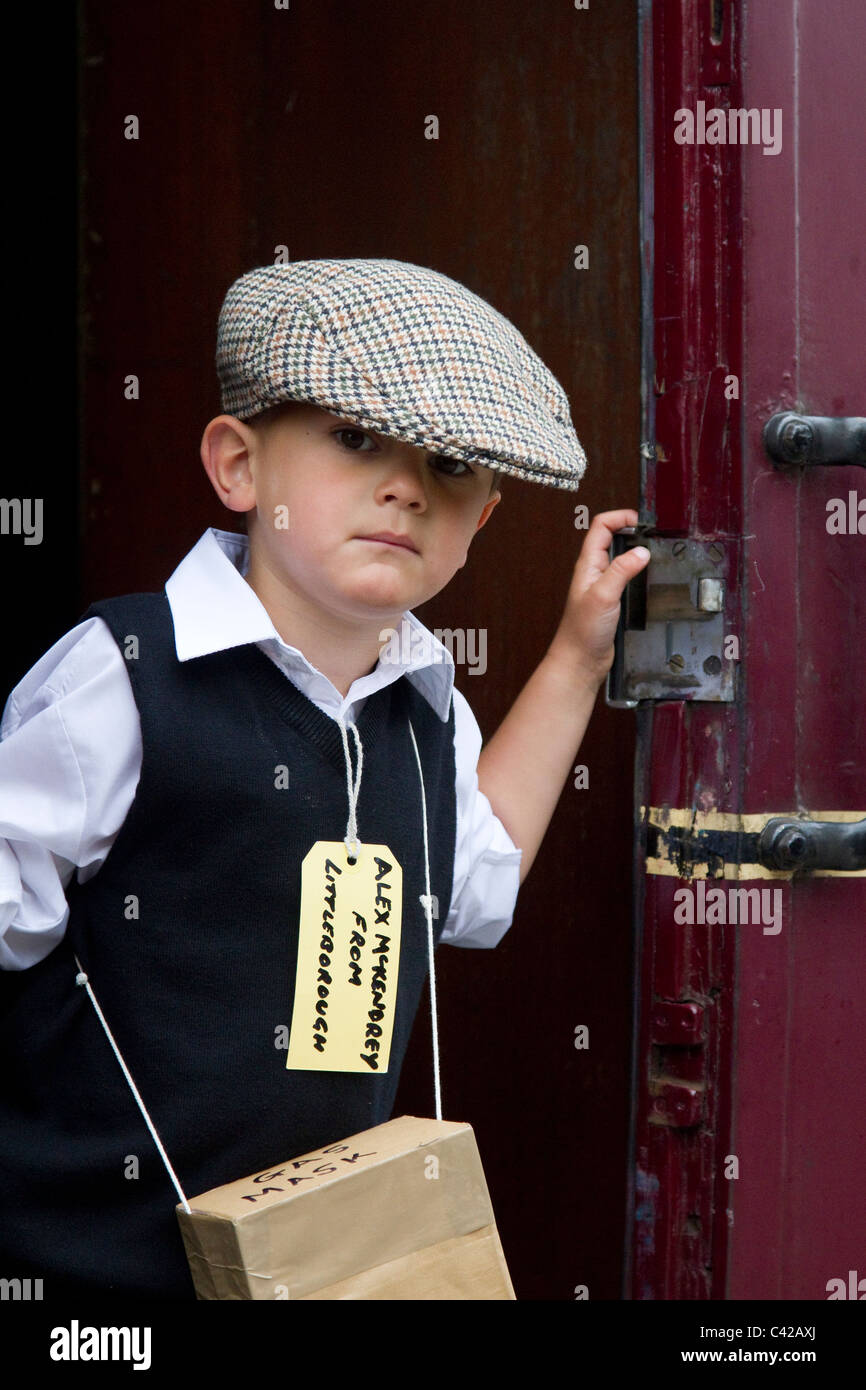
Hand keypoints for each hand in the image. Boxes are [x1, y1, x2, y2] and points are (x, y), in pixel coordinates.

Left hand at [547, 509, 649, 685]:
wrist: (580, 661)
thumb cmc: (582, 632)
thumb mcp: (603, 595)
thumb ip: (621, 571)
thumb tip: (641, 551)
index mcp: (588, 565)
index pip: (601, 527)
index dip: (620, 517)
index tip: (641, 520)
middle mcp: (594, 572)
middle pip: (611, 538)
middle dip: (631, 529)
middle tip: (652, 532)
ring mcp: (603, 585)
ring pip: (620, 557)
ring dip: (635, 550)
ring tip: (655, 550)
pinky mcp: (612, 600)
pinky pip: (626, 577)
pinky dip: (638, 571)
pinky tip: (650, 577)